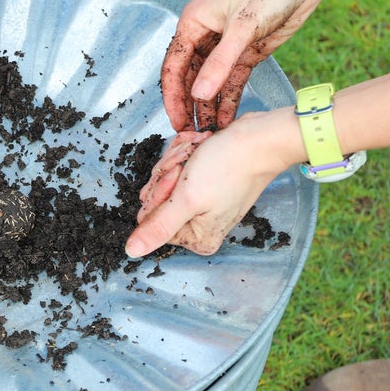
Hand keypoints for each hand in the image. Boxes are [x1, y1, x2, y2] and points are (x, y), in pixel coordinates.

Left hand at [125, 111, 298, 256]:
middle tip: (190, 164)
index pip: (150, 218)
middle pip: (156, 198)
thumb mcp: (186, 199)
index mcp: (196, 237)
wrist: (258, 139)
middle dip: (168, 173)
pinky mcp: (205, 183)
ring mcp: (202, 203)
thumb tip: (131, 252)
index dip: (160, 193)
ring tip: (198, 154)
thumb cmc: (228, 167)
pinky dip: (186, 154)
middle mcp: (199, 224)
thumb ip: (158, 227)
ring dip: (178, 159)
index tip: (179, 177)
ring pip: (166, 179)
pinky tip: (199, 148)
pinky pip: (180, 168)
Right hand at [161, 0, 323, 131]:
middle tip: (191, 133)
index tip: (176, 120)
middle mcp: (205, 35)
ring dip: (209, 107)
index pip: (174, 65)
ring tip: (209, 133)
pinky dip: (228, 100)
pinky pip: (232, 82)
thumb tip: (198, 95)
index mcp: (193, 23)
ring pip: (210, 83)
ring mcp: (225, 46)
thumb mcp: (242, 28)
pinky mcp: (246, 54)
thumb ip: (220, 63)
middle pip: (190, 78)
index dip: (173, 95)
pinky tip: (225, 120)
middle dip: (189, 106)